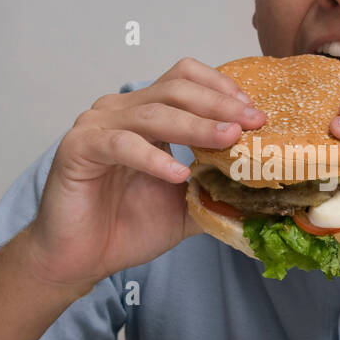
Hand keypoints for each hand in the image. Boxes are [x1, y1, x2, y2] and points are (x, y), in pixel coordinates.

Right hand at [27, 58, 265, 286]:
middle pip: (176, 89)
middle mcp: (121, 111)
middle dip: (219, 105)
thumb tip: (261, 192)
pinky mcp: (79, 149)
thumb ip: (216, 191)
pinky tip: (178, 173)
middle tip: (252, 123)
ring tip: (228, 140)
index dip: (222, 89)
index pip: (186, 80)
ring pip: (154, 114)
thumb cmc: (125, 228)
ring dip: (196, 126)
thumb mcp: (184, 207)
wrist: (80, 260)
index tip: (254, 113)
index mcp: (146, 115)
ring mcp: (97, 126)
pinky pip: (121, 143)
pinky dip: (153, 157)